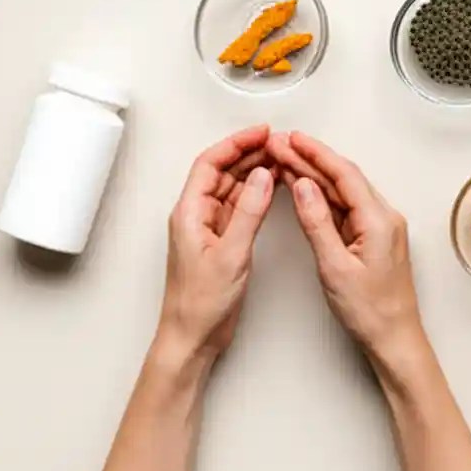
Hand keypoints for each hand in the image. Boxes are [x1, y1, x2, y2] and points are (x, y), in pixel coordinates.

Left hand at [158, 125, 276, 360]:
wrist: (192, 337)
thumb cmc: (200, 304)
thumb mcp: (230, 254)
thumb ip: (249, 212)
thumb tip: (263, 177)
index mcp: (189, 212)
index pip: (211, 163)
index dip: (236, 143)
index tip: (262, 133)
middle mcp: (196, 215)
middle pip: (222, 171)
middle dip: (249, 153)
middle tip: (278, 144)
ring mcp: (209, 228)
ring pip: (232, 188)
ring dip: (255, 172)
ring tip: (281, 160)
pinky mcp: (221, 241)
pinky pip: (239, 207)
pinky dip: (256, 195)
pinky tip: (272, 189)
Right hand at [267, 132, 426, 380]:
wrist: (394, 338)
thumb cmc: (370, 311)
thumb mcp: (335, 266)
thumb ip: (317, 222)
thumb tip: (303, 185)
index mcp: (379, 220)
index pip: (344, 173)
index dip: (315, 153)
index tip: (291, 138)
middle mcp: (384, 217)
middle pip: (343, 177)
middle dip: (310, 159)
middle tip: (279, 145)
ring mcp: (380, 227)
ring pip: (343, 191)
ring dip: (314, 175)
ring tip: (284, 159)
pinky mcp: (373, 238)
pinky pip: (345, 208)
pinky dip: (322, 197)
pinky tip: (304, 189)